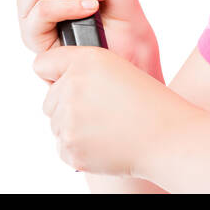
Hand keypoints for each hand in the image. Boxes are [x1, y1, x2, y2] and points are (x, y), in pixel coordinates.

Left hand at [34, 45, 199, 177]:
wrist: (166, 137)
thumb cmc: (147, 102)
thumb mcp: (117, 68)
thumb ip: (81, 69)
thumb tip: (55, 85)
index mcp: (84, 61)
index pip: (43, 64)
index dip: (54, 73)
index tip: (65, 81)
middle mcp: (71, 87)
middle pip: (49, 99)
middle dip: (67, 105)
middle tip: (101, 111)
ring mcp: (68, 120)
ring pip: (56, 124)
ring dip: (74, 127)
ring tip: (107, 126)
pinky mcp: (70, 148)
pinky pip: (63, 147)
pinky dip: (79, 148)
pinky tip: (104, 142)